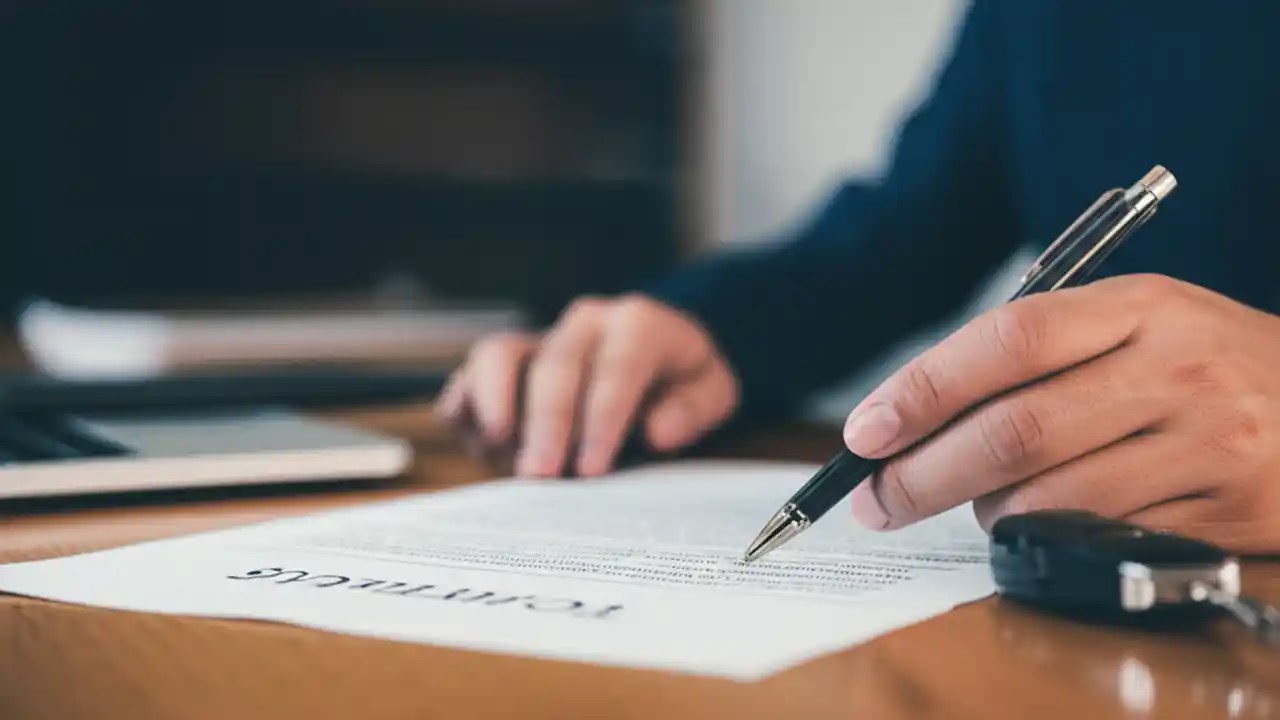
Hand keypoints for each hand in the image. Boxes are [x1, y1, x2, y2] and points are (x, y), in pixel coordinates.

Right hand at [437, 295, 738, 476]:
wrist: (654, 357)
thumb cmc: (680, 381)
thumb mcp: (712, 390)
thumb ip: (694, 408)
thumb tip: (658, 430)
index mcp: (637, 324)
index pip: (616, 367)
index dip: (601, 418)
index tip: (593, 467)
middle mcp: (582, 323)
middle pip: (555, 366)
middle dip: (547, 424)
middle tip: (543, 476)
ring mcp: (538, 339)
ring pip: (497, 355)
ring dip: (495, 406)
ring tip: (503, 455)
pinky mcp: (503, 365)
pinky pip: (469, 376)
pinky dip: (467, 410)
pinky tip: (483, 447)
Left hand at [843, 274, 1279, 552]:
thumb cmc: (1201, 360)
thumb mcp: (1134, 323)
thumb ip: (1037, 353)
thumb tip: (912, 415)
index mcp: (1140, 304)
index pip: (1009, 339)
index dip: (924, 388)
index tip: (865, 432)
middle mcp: (1177, 367)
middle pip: (1017, 429)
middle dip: (924, 473)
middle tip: (876, 498)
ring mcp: (1209, 441)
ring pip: (1055, 497)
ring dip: (986, 513)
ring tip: (974, 505)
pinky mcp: (1228, 510)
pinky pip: (1106, 538)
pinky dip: (1049, 540)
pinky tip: (1039, 526)